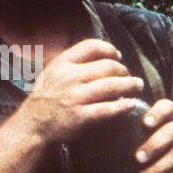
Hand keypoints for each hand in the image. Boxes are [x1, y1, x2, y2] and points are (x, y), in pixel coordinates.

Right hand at [18, 40, 145, 142]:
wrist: (33, 125)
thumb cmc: (48, 97)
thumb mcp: (54, 72)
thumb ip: (75, 62)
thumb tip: (106, 54)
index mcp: (63, 63)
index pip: (92, 46)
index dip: (110, 50)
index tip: (119, 57)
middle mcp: (69, 77)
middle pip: (108, 66)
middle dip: (124, 71)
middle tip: (131, 77)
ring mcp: (74, 97)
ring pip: (111, 86)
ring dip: (130, 85)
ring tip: (138, 86)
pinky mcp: (80, 117)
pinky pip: (108, 109)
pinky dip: (123, 106)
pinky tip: (132, 105)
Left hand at [134, 99, 172, 172]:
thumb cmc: (171, 141)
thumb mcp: (161, 128)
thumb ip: (142, 126)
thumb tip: (111, 123)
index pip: (167, 107)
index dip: (157, 114)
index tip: (145, 124)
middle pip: (172, 132)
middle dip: (154, 145)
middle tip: (138, 158)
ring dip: (158, 168)